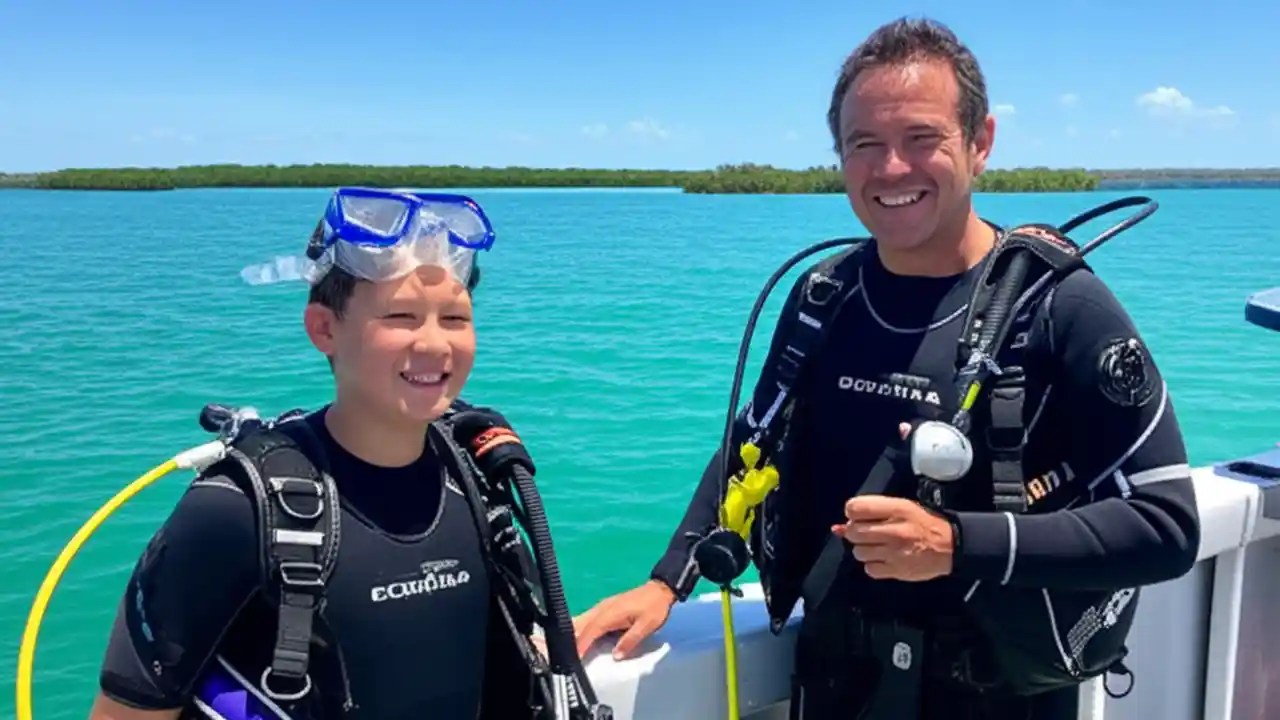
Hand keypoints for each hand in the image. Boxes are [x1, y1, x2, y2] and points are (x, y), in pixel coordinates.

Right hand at [573, 579, 675, 659]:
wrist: (659, 590)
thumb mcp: (646, 626)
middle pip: (581, 623)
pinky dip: (580, 626)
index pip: (591, 630)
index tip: (572, 657)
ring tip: (564, 645)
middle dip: (570, 638)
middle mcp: (602, 608)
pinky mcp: (605, 606)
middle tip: (562, 653)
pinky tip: (577, 634)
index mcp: (610, 614)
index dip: (581, 644)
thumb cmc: (654, 608)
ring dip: (573, 632)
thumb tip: (615, 656)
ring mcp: (603, 606)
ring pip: (582, 619)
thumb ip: (629, 641)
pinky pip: (588, 617)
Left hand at [832, 495, 954, 581]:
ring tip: (878, 546)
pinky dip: (873, 565)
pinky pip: (869, 569)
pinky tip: (884, 559)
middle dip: (855, 533)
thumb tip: (837, 527)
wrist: (951, 546)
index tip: (859, 517)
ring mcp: (895, 552)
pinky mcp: (897, 570)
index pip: (856, 507)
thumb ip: (870, 513)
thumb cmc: (923, 524)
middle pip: (853, 532)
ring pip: (858, 552)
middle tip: (868, 533)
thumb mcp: (900, 508)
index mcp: (897, 508)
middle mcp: (895, 530)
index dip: (852, 513)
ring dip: (863, 550)